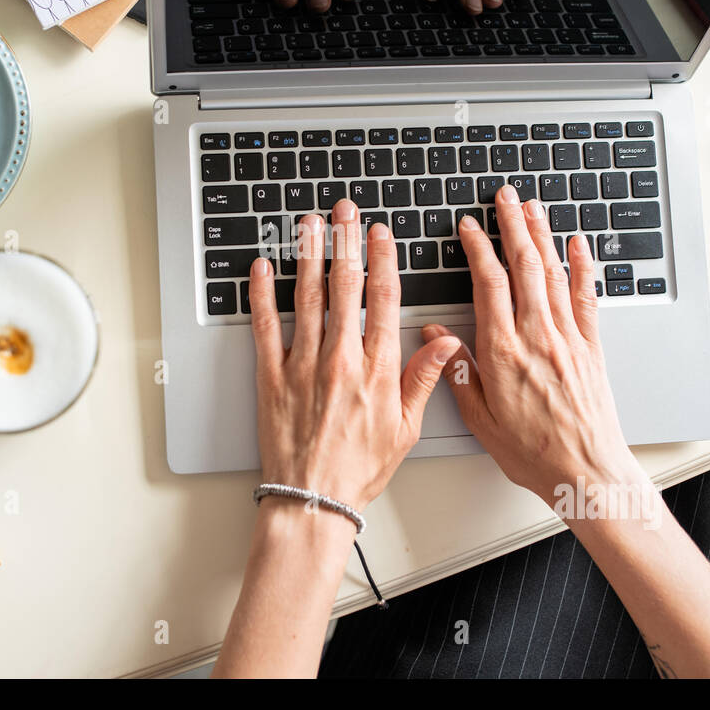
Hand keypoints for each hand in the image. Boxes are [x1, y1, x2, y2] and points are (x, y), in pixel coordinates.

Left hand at [247, 200, 460, 510]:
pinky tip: (262, 268)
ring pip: (306, 296)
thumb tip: (446, 343)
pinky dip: (262, 294)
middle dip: (346, 241)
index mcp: (377, 370)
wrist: (312, 498)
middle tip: (345, 210)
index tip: (381, 234)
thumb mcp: (406, 429)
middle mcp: (341, 359)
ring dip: (308, 254)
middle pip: (345, 286)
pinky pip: (265, 326)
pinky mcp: (271, 376)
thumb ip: (423, 379)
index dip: (383, 260)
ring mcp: (303, 365)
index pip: (384, 300)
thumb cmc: (358, 469)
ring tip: (309, 224)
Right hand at [425, 187, 639, 504]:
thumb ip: (457, 372)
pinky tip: (577, 244)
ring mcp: (568, 338)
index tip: (469, 227)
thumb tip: (437, 336)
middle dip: (512, 226)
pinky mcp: (591, 347)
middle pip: (523, 267)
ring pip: (553, 273)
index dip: (478, 249)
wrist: (586, 474)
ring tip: (532, 207)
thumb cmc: (533, 454)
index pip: (488, 285)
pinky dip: (581, 266)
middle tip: (504, 197)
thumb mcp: (480, 420)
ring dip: (542, 236)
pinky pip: (585, 296)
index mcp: (503, 353)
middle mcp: (537, 337)